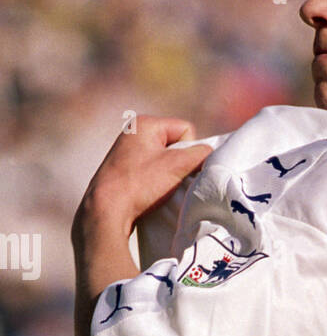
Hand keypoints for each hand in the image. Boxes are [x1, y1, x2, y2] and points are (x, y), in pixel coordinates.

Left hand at [77, 115, 212, 237]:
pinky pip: (152, 171)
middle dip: (178, 164)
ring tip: (158, 188)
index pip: (186, 130)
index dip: (189, 151)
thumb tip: (211, 154)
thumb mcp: (178, 165)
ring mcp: (126, 152)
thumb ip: (201, 154)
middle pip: (175, 145)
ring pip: (165, 160)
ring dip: (168, 175)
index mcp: (144, 124)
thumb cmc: (140, 184)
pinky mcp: (123, 170)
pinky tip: (149, 193)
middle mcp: (133, 133)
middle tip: (169, 180)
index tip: (176, 169)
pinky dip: (156, 182)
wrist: (106, 211)